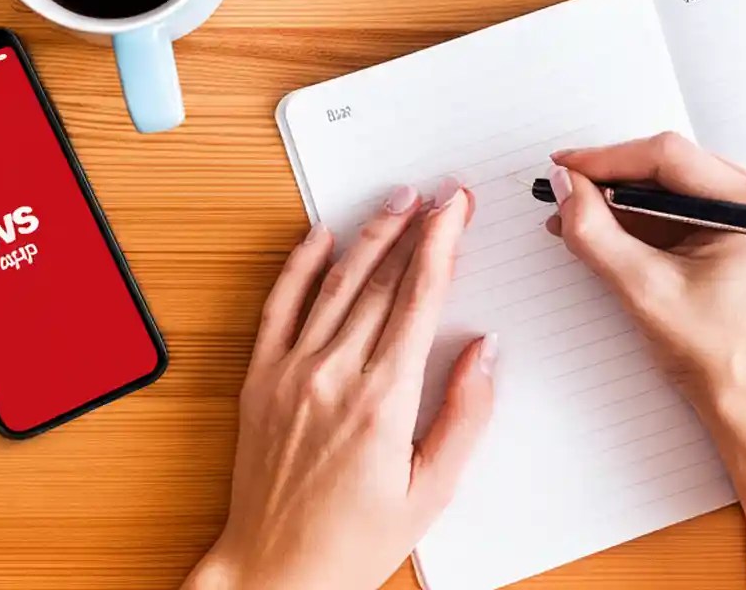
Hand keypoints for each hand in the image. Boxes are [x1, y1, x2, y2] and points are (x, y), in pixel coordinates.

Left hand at [184, 180, 495, 589]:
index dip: (443, 244)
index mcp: (383, 401)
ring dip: (369, 235)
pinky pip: (278, 307)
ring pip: (334, 283)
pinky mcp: (260, 379)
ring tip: (396, 200)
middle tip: (440, 195)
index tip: (457, 210)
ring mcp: (291, 372)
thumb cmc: (355, 541)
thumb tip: (485, 350)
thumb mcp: (431, 491)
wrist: (275, 570)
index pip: (420, 298)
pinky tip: (320, 237)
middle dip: (416, 229)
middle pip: (382, 280)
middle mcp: (334, 375)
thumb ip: (464, 415)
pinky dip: (299, 266)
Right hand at [546, 132, 745, 413]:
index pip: (670, 158)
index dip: (607, 159)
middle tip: (567, 193)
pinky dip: (651, 222)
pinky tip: (615, 234)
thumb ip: (595, 232)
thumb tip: (566, 186)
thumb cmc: (721, 360)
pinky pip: (693, 212)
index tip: (565, 168)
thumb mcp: (644, 290)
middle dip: (614, 181)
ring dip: (629, 202)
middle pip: (675, 167)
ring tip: (582, 218)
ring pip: (680, 188)